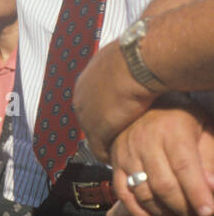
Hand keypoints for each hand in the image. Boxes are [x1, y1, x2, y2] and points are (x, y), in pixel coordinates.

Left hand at [72, 41, 157, 160]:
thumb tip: (130, 57)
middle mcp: (80, 97)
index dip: (103, 109)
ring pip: (92, 134)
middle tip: (112, 136)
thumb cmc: (136, 55)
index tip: (113, 116)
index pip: (91, 100)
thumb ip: (119, 64)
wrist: (135, 63)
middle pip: (88, 117)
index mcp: (85, 79)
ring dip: (103, 142)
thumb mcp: (120, 58)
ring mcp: (86, 114)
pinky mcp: (96, 130)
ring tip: (114, 151)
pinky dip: (106, 154)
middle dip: (99, 126)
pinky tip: (114, 160)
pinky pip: (98, 148)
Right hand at [108, 103, 213, 215]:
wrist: (142, 104)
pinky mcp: (115, 164)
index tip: (208, 212)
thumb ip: (210, 157)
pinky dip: (138, 213)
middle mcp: (144, 142)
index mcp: (171, 131)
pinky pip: (123, 194)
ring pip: (143, 193)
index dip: (196, 193)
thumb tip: (212, 187)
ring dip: (164, 214)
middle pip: (163, 185)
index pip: (184, 167)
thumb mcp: (203, 128)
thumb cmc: (181, 118)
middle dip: (183, 209)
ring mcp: (126, 154)